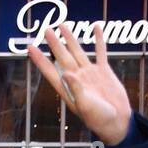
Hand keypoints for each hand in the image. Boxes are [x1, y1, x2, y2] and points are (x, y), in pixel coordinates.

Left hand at [28, 23, 131, 146]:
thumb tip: (66, 74)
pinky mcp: (104, 72)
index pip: (50, 71)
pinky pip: (100, 52)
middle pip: (62, 57)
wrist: (117, 122)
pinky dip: (99, 39)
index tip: (30, 47)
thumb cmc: (99, 119)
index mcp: (68, 89)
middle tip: (46, 29)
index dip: (40, 60)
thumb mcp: (85, 106)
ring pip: (77, 51)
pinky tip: (96, 27)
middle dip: (53, 43)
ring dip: (70, 38)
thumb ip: (76, 89)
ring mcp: (90, 74)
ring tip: (62, 25)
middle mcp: (76, 79)